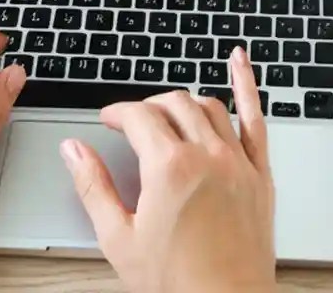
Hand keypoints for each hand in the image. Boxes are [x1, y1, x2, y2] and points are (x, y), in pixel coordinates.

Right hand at [61, 47, 275, 292]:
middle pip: (173, 104)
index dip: (117, 113)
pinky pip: (256, 117)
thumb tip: (73, 151)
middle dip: (147, 106)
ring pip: (209, 106)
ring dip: (184, 102)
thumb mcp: (119, 237)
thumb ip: (93, 187)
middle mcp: (207, 154)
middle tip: (133, 120)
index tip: (108, 120)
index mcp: (169, 167)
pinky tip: (240, 62)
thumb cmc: (177, 281)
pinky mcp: (259, 172)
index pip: (138, 116)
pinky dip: (247, 84)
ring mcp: (238, 160)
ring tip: (168, 112)